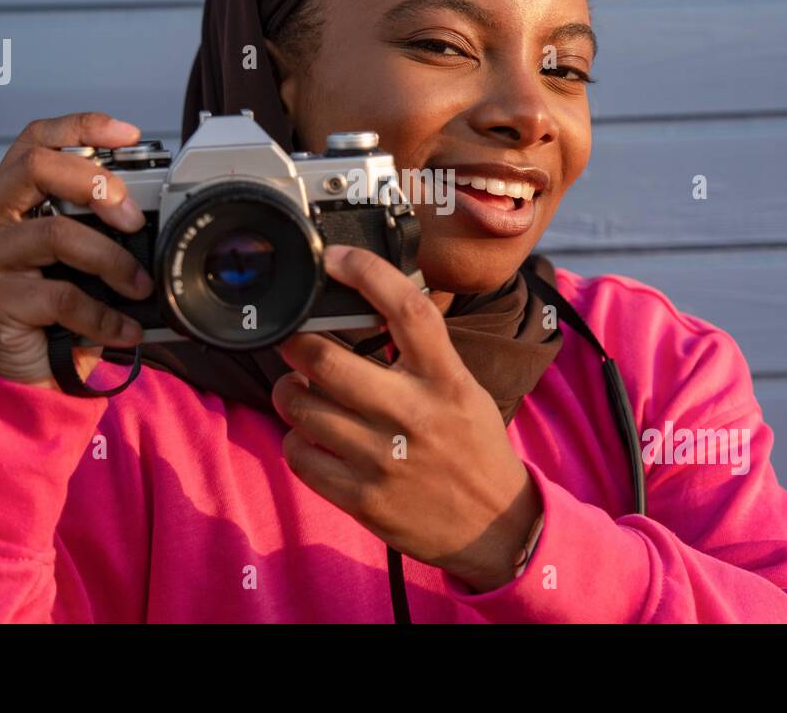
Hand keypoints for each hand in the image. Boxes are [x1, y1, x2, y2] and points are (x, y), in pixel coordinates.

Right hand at [0, 112, 154, 388]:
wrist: (23, 374)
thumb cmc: (51, 310)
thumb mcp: (73, 259)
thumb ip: (94, 228)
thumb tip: (154, 214)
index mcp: (4, 198)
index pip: (34, 140)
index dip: (80, 127)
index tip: (129, 134)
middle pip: (37, 168)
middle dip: (99, 185)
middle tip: (134, 221)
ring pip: (55, 234)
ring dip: (112, 260)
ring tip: (140, 286)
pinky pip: (60, 296)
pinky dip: (103, 314)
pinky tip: (125, 329)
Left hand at [273, 245, 543, 591]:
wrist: (495, 527)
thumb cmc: (472, 446)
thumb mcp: (462, 386)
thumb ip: (421, 351)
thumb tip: (365, 303)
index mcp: (446, 379)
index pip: (407, 309)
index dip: (365, 273)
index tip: (334, 259)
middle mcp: (415, 415)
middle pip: (327, 360)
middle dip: (296, 343)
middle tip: (293, 340)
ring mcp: (385, 459)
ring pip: (302, 407)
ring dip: (290, 392)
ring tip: (299, 390)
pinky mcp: (363, 498)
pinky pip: (300, 455)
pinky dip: (296, 439)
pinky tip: (312, 436)